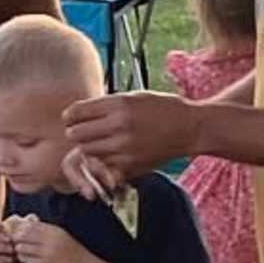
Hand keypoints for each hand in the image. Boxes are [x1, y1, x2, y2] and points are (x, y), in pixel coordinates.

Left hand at [4, 214, 89, 262]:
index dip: (21, 228)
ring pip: (21, 247)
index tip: (20, 231)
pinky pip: (25, 259)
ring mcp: (46, 253)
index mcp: (55, 231)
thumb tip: (27, 220)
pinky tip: (28, 258)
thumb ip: (45, 229)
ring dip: (19, 249)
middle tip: (18, 241)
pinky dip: (23, 258)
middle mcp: (50, 240)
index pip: (30, 225)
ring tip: (24, 251)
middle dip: (17, 238)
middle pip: (22, 234)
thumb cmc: (74, 252)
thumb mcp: (62, 236)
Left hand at [64, 91, 199, 182]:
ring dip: (90, 147)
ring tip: (103, 141)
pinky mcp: (131, 165)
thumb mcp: (135, 97)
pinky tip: (115, 152)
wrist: (192, 128)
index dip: (71, 115)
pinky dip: (105, 160)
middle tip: (87, 130)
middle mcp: (120, 126)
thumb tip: (77, 115)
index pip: (75, 112)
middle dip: (78, 132)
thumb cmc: (164, 109)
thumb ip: (106, 106)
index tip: (75, 117)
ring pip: (87, 151)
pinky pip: (103, 164)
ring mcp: (125, 148)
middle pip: (76, 134)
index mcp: (120, 105)